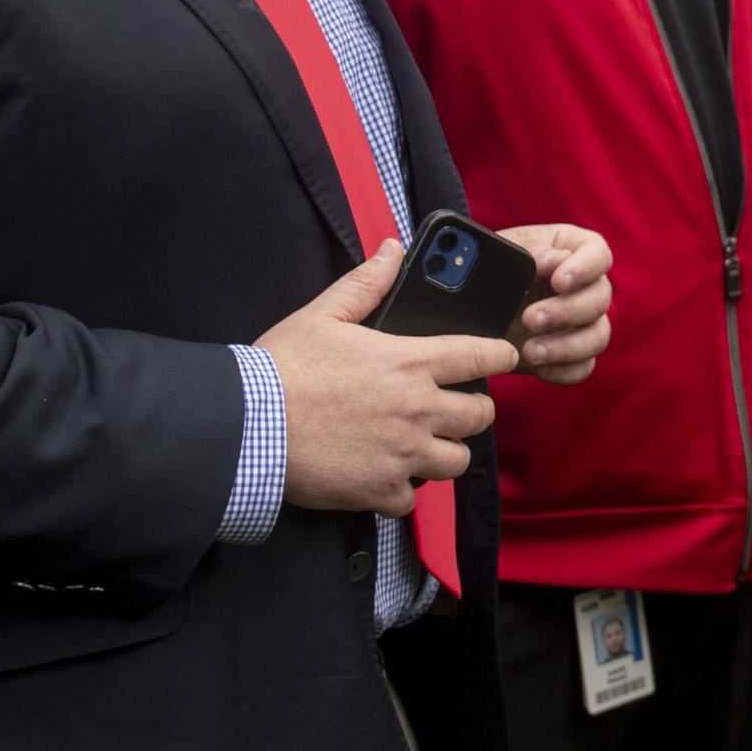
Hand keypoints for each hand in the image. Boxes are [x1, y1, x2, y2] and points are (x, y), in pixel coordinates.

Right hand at [259, 241, 509, 515]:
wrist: (246, 425)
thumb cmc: (281, 368)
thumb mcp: (323, 315)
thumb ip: (366, 284)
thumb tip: (393, 251)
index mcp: (409, 362)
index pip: (480, 356)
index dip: (499, 356)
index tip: (504, 357)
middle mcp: (416, 409)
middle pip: (479, 416)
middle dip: (472, 411)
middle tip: (455, 408)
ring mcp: (403, 453)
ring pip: (456, 461)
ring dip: (444, 452)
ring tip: (422, 444)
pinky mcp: (380, 490)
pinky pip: (412, 498)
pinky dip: (401, 490)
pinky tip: (382, 474)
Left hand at [496, 223, 613, 383]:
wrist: (476, 302)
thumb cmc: (494, 267)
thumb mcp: (505, 251)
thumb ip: (530, 249)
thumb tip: (552, 259)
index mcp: (573, 250)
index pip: (598, 254)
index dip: (585, 268)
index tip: (560, 281)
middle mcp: (586, 286)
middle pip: (600, 299)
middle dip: (566, 312)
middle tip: (530, 319)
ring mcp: (584, 322)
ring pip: (598, 336)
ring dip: (566, 347)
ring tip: (529, 351)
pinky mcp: (573, 353)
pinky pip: (584, 367)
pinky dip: (563, 370)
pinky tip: (537, 367)